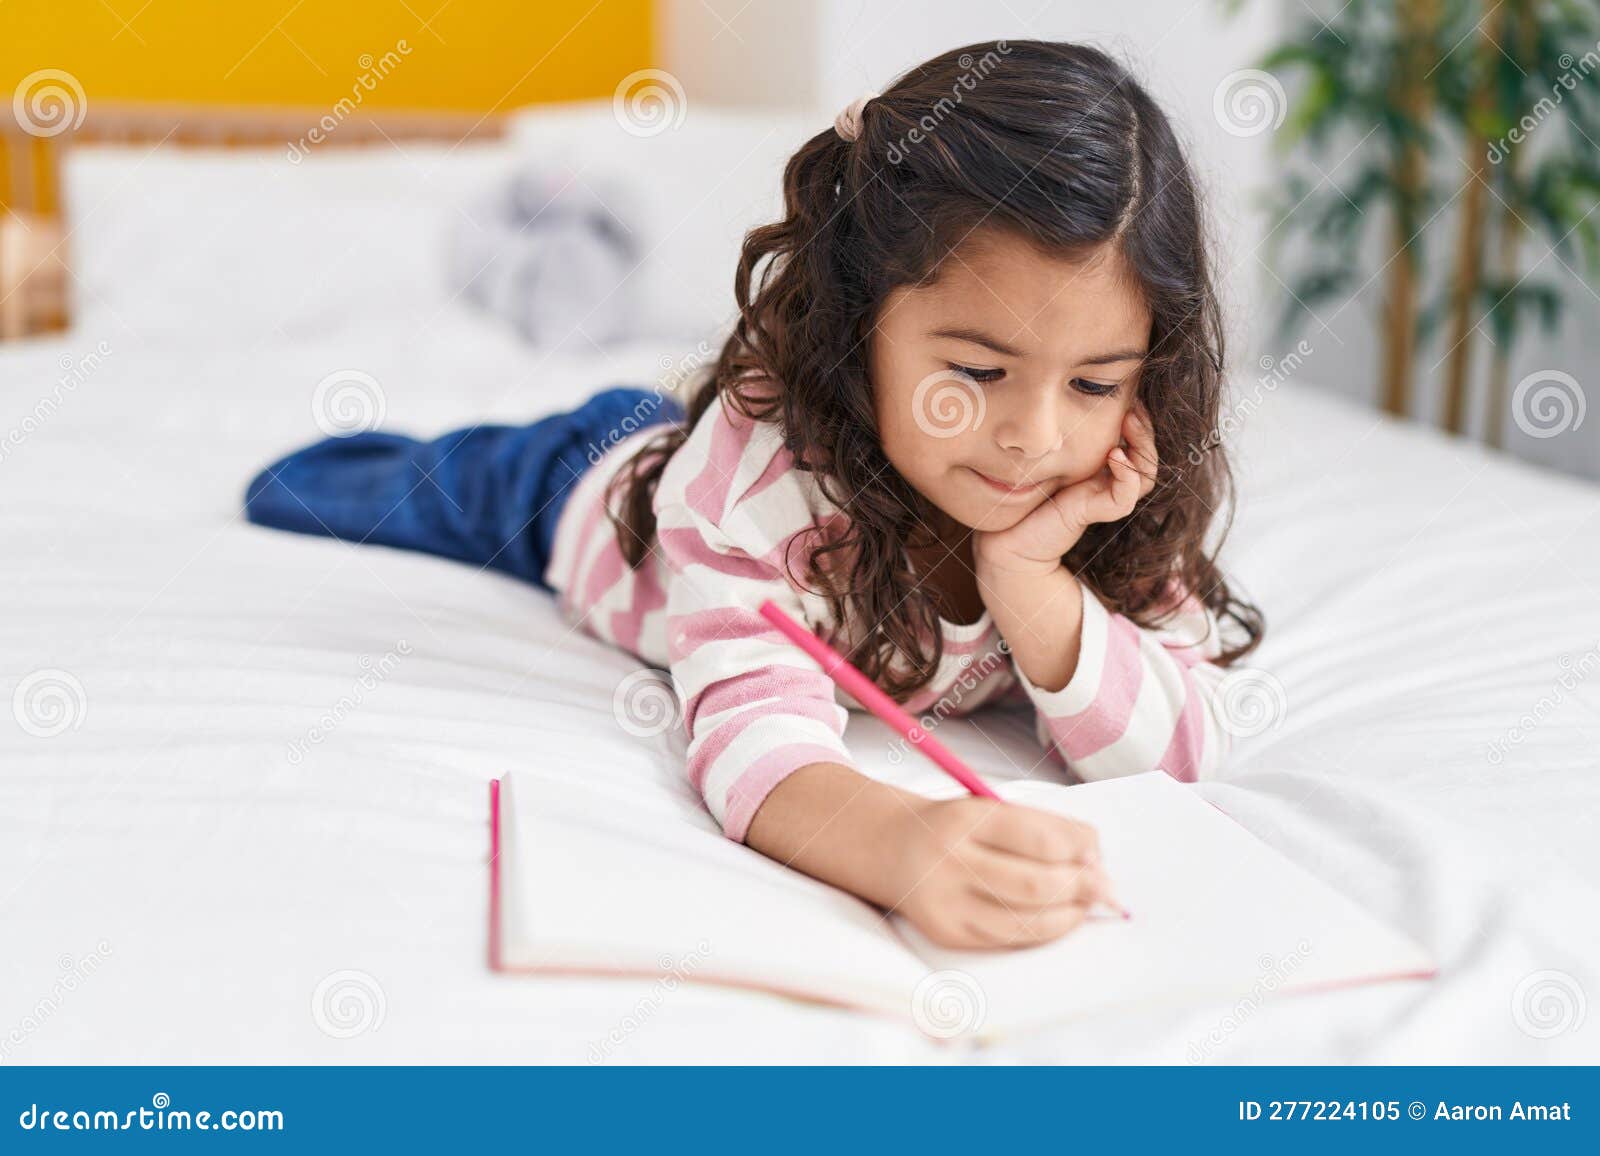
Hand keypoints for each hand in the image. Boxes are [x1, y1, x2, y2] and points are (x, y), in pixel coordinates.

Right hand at [887, 795, 1116, 948]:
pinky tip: (1058, 916)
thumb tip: (1096, 861)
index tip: (1095, 851)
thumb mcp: (991, 809)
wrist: (894, 849)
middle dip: (1081, 887)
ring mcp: (946, 903)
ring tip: (1085, 902)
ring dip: (1070, 914)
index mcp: (965, 820)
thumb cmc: (959, 827)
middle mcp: (950, 863)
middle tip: (1103, 884)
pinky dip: (1044, 930)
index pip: (1040, 840)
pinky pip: (1009, 939)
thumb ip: (1044, 827)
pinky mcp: (948, 933)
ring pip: (1026, 922)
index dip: (1079, 850)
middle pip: (1036, 886)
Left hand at [973, 403, 1158, 577]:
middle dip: (1145, 430)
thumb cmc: (1023, 491)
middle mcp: (1107, 483)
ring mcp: (1103, 499)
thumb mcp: (1047, 455)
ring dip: (1142, 448)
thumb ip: (1066, 434)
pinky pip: (1124, 497)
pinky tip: (1115, 455)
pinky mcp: (1093, 513)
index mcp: (1101, 468)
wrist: (1007, 535)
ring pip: (1144, 476)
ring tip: (1128, 422)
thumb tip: (1074, 395)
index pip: (1137, 444)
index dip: (1140, 421)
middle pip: (1146, 458)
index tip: (1131, 397)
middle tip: (1135, 406)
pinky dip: (1127, 476)